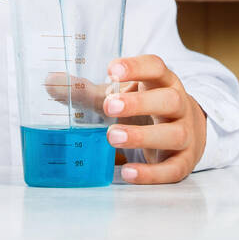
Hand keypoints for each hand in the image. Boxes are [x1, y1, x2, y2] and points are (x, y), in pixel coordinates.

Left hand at [101, 55, 207, 184]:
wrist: (188, 132)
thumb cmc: (147, 110)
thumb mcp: (122, 97)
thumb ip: (88, 92)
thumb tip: (50, 82)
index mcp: (163, 82)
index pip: (156, 67)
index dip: (136, 67)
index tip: (112, 70)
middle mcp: (180, 105)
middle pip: (170, 99)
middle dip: (140, 103)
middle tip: (109, 107)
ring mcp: (186, 133)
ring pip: (175, 134)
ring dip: (143, 136)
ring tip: (112, 137)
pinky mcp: (184, 161)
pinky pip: (173, 169)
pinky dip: (151, 173)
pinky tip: (127, 172)